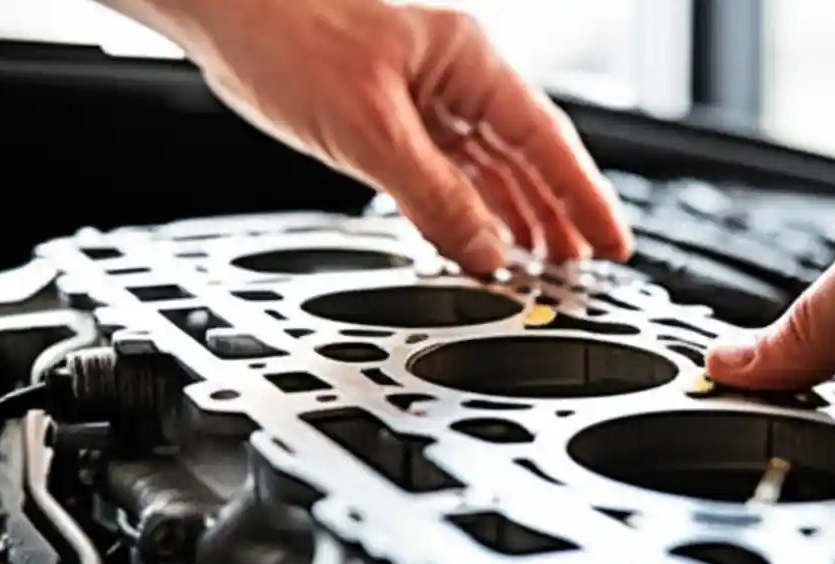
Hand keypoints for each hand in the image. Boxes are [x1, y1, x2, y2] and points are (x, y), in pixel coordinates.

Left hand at [103, 0, 630, 274]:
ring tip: (540, 263)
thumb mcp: (370, 130)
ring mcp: (423, 99)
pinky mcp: (389, 118)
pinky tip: (478, 236)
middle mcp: (454, 78)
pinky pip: (445, 173)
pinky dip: (466, 208)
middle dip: (555, 214)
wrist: (222, 12)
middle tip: (580, 267)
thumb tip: (487, 253)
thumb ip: (435, 198)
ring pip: (487, 168)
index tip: (612, 242)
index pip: (547, 141)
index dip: (584, 198)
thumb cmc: (289, 36)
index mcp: (469, 63)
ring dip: (513, 216)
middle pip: (525, 157)